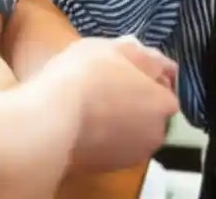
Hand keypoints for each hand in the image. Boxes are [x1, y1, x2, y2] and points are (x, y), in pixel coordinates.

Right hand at [37, 36, 179, 171]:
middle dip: (132, 102)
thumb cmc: (84, 75)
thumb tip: (156, 63)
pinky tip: (78, 124)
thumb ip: (141, 55)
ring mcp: (130, 155)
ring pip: (127, 133)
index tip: (121, 70)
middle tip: (103, 86)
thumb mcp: (113, 47)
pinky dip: (99, 138)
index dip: (143, 77)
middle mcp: (155, 134)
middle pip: (148, 114)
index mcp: (163, 103)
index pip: (164, 89)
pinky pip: (107, 148)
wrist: (51, 118)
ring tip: (87, 106)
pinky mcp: (104, 168)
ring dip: (115, 122)